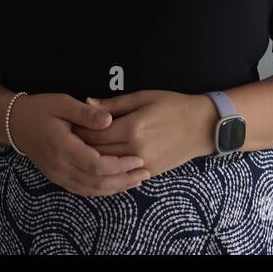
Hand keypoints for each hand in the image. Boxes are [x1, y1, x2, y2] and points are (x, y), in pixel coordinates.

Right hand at [10, 93, 148, 196]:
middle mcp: (60, 166)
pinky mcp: (57, 177)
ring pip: (91, 189)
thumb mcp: (62, 103)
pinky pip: (82, 189)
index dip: (120, 165)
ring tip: (136, 181)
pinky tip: (115, 185)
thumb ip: (86, 113)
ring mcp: (58, 175)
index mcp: (63, 147)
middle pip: (96, 182)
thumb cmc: (40, 109)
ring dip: (115, 188)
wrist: (14, 123)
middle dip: (123, 180)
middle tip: (144, 173)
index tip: (139, 159)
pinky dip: (101, 190)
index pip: (96, 164)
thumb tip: (109, 119)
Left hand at [73, 90, 215, 179]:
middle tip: (70, 139)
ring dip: (93, 159)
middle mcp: (135, 149)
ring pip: (107, 166)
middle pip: (97, 152)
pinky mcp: (150, 173)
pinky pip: (122, 174)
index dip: (78, 131)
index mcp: (132, 128)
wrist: (203, 126)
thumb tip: (87, 103)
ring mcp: (143, 164)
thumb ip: (114, 104)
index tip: (69, 125)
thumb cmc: (173, 105)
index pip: (94, 134)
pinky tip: (100, 161)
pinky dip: (109, 168)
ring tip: (82, 150)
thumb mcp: (144, 97)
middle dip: (81, 146)